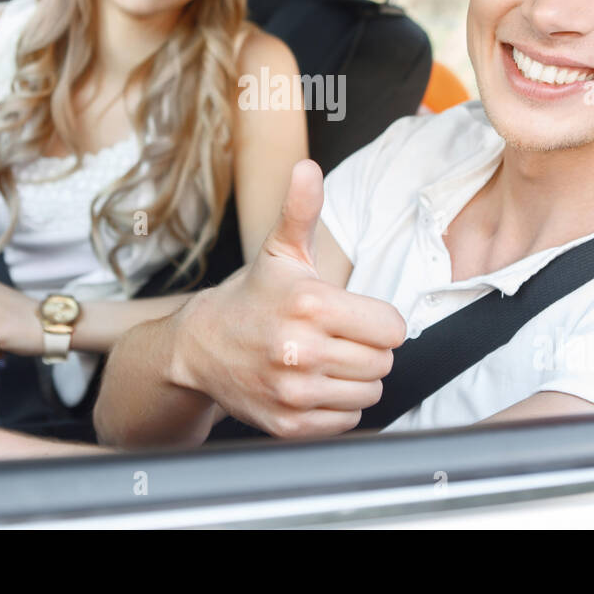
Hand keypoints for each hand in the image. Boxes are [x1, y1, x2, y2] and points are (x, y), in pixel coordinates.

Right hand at [170, 160, 406, 438]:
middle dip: (366, 348)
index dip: (377, 320)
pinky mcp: (289, 425)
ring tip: (323, 359)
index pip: (392, 327)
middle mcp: (301, 350)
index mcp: (309, 303)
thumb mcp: (281, 252)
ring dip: (354, 378)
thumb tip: (307, 168)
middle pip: (384, 361)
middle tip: (334, 336)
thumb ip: (302, 210)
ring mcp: (293, 392)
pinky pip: (348, 420)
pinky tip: (312, 384)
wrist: (200, 347)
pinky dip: (337, 406)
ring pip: (370, 392)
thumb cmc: (253, 296)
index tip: (351, 314)